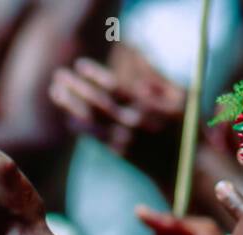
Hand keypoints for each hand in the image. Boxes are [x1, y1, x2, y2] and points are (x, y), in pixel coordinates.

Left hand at [49, 50, 184, 180]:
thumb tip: (137, 59)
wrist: (186, 167)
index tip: (79, 64)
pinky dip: (80, 125)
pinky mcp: (119, 153)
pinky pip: (94, 137)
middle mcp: (131, 123)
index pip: (114, 87)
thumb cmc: (187, 127)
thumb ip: (157, 79)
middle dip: (75, 87)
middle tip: (58, 74)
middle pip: (96, 102)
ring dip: (70, 105)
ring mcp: (123, 140)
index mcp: (147, 106)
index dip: (94, 75)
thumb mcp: (182, 97)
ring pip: (90, 120)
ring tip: (55, 91)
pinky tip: (69, 116)